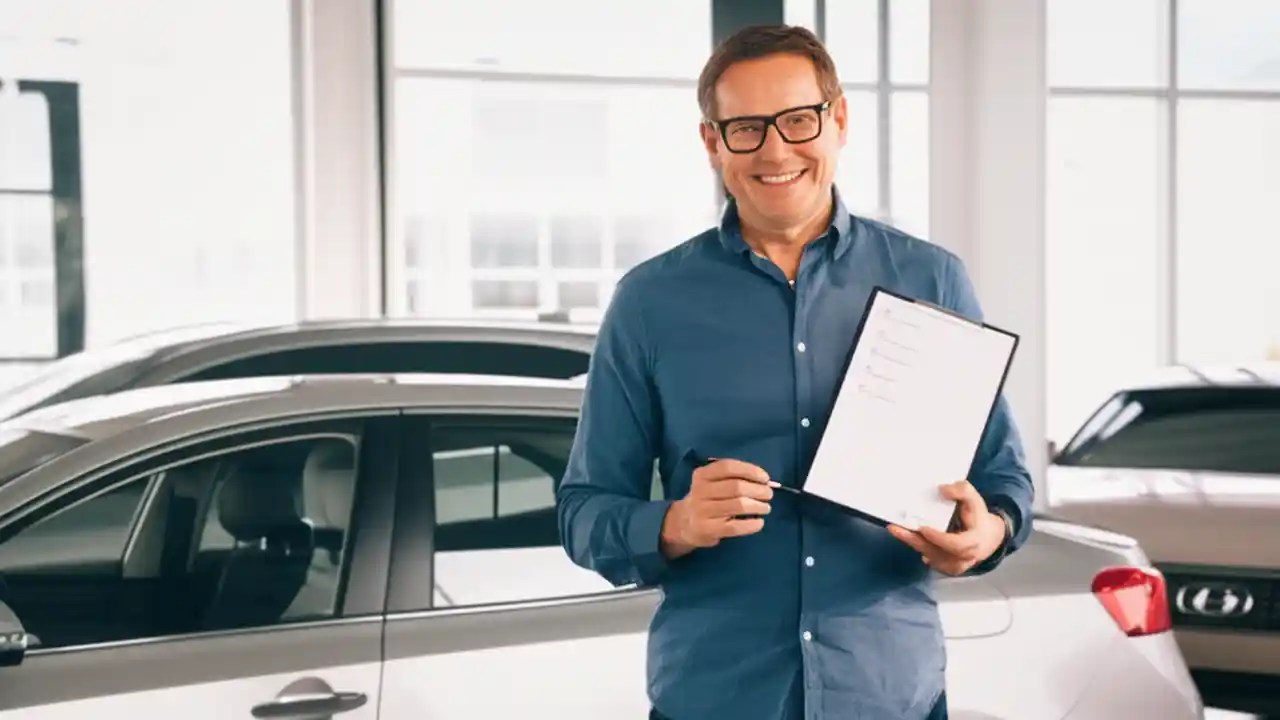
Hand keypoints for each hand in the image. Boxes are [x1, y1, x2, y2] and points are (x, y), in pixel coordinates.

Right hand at [660, 459, 777, 559]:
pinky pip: (735, 526)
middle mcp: (700, 491)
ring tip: (766, 508)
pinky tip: (759, 522)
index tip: (765, 478)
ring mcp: (703, 511)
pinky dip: (751, 524)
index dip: (750, 470)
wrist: (683, 523)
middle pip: (736, 487)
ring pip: (738, 505)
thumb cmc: (705, 499)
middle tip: (768, 494)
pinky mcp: (708, 529)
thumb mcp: (711, 482)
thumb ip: (733, 478)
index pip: (728, 467)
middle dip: (758, 490)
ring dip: (758, 506)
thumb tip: (764, 481)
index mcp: (702, 475)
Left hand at [886, 480, 1005, 575]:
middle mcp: (963, 558)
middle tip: (894, 528)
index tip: (923, 528)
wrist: (987, 537)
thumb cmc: (977, 517)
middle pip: (935, 552)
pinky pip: (928, 558)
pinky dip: (917, 546)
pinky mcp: (945, 567)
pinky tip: (906, 535)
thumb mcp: (975, 500)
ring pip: (929, 555)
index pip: (956, 545)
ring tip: (895, 529)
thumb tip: (942, 490)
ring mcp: (953, 565)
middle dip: (914, 539)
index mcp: (973, 542)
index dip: (939, 538)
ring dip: (911, 542)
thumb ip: (962, 491)